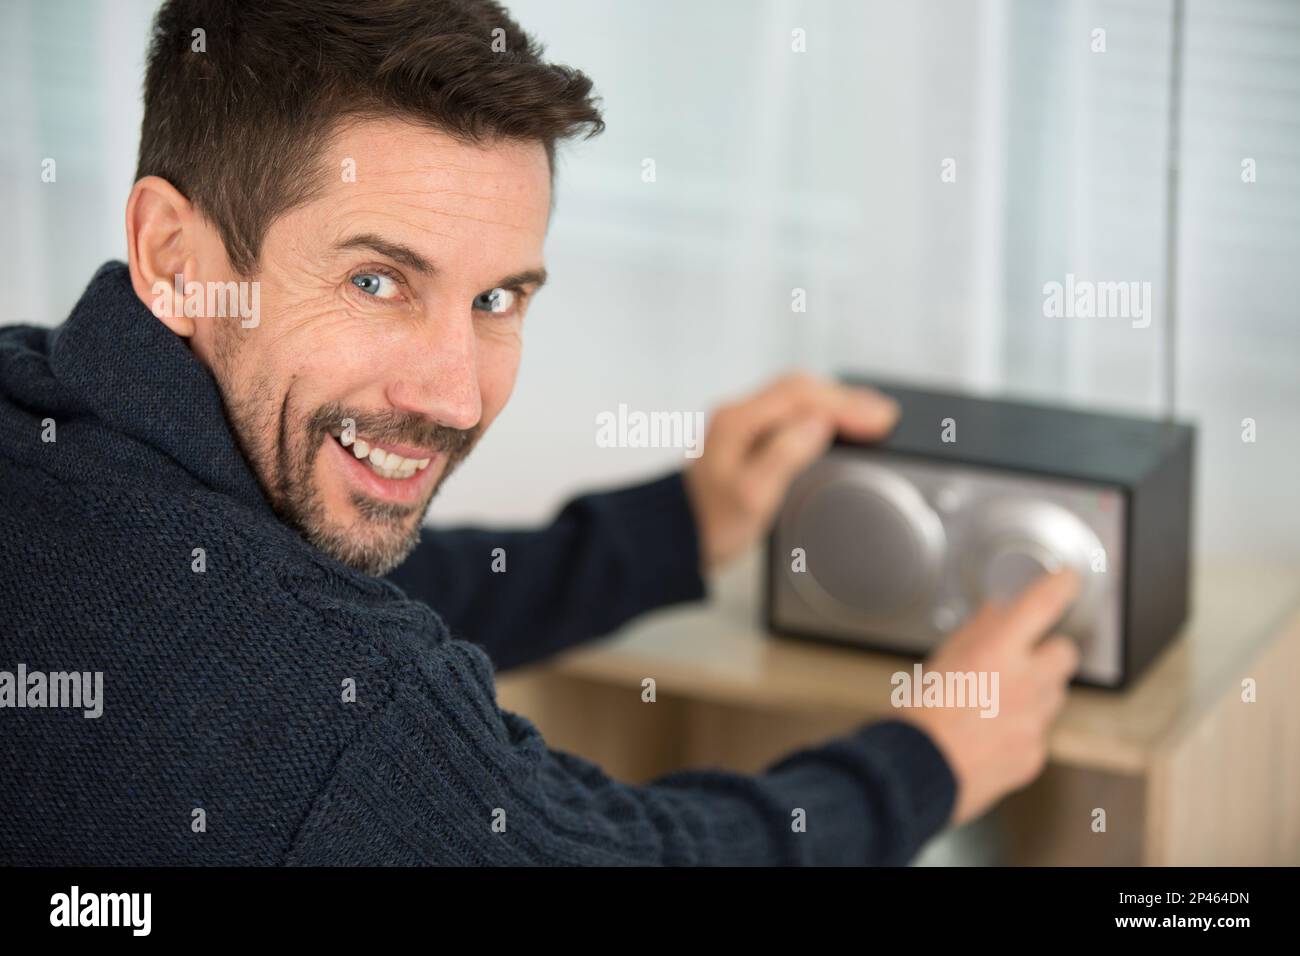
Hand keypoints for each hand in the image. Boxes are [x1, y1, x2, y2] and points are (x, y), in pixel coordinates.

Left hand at [682, 372, 899, 572]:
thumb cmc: (708, 523)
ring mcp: (739, 425)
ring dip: (834, 403)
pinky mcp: (744, 438)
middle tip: (883, 415)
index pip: (802, 396)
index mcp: (738, 422)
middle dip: (846, 398)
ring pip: (795, 398)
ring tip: (868, 417)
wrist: (676, 539)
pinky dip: (818, 414)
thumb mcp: (752, 495)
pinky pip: (787, 412)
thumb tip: (818, 424)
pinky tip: (833, 425)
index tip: (880, 418)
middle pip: (800, 388)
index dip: (846, 404)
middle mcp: (737, 415)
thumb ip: (785, 453)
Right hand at [896, 569, 1081, 826]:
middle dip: (1050, 652)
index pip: (1043, 604)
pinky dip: (1021, 733)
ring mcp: (1034, 723)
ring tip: (998, 703)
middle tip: (1026, 657)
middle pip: (1065, 654)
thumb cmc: (918, 716)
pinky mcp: (1033, 756)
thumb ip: (975, 633)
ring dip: (1036, 693)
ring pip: (1054, 696)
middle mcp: (1024, 683)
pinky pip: (1039, 736)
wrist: (916, 773)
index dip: (1060, 587)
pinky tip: (991, 737)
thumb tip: (995, 614)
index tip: (1067, 581)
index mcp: (996, 651)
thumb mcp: (939, 661)